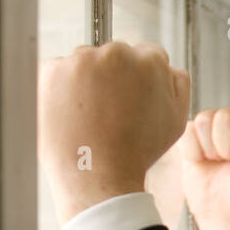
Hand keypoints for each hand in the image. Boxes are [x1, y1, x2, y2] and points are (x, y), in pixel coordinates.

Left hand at [38, 41, 190, 224]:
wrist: (96, 175)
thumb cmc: (135, 154)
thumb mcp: (175, 120)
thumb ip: (178, 82)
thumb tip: (167, 65)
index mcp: (149, 62)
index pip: (146, 54)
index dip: (139, 79)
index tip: (130, 98)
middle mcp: (115, 53)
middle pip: (114, 55)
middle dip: (112, 76)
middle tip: (110, 112)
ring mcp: (79, 60)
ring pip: (83, 62)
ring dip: (85, 81)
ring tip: (89, 117)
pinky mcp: (51, 71)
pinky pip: (57, 71)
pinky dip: (60, 88)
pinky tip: (70, 114)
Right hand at [178, 106, 229, 229]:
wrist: (226, 213)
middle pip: (224, 117)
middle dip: (228, 148)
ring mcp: (214, 123)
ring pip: (203, 121)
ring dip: (211, 150)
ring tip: (220, 162)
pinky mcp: (192, 133)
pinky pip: (186, 132)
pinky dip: (194, 152)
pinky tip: (204, 161)